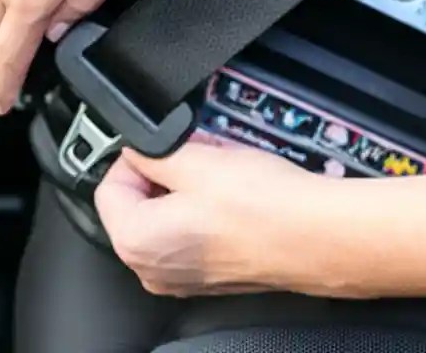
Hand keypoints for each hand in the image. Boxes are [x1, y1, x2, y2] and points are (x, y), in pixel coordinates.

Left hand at [95, 136, 333, 296]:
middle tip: (197, 156)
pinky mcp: (209, 277)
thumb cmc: (264, 207)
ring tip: (219, 175)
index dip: (135, 157)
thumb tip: (138, 147)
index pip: (109, 185)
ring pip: (164, 218)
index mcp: (136, 242)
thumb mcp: (196, 159)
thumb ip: (152, 151)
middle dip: (162, 174)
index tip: (161, 146)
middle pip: (136, 204)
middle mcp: (152, 269)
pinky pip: (189, 235)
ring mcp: (181, 278)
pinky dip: (202, 212)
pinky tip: (231, 196)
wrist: (316, 236)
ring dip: (185, 190)